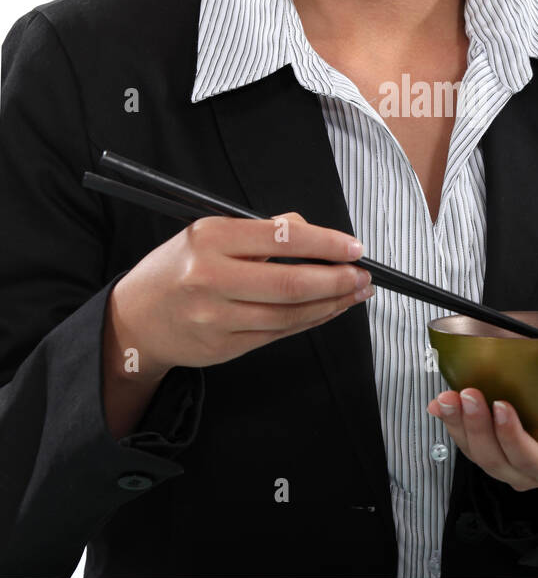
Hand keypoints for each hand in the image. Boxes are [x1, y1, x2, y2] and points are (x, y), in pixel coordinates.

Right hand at [106, 212, 374, 376]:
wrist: (134, 320)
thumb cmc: (178, 269)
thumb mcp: (207, 234)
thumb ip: (259, 232)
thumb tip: (307, 230)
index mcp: (209, 239)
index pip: (281, 238)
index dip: (325, 243)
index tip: (353, 247)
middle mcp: (211, 278)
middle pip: (290, 283)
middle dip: (336, 280)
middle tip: (363, 275)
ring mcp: (217, 318)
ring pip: (289, 314)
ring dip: (330, 304)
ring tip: (355, 293)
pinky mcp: (224, 347)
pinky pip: (278, 333)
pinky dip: (310, 321)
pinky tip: (328, 310)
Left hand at [426, 389, 537, 490]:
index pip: (531, 460)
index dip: (512, 437)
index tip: (502, 407)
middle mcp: (527, 469)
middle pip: (495, 459)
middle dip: (477, 427)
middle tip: (470, 395)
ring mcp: (506, 460)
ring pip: (476, 452)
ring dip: (458, 424)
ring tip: (448, 398)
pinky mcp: (491, 446)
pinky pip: (466, 440)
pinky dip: (451, 422)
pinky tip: (440, 405)